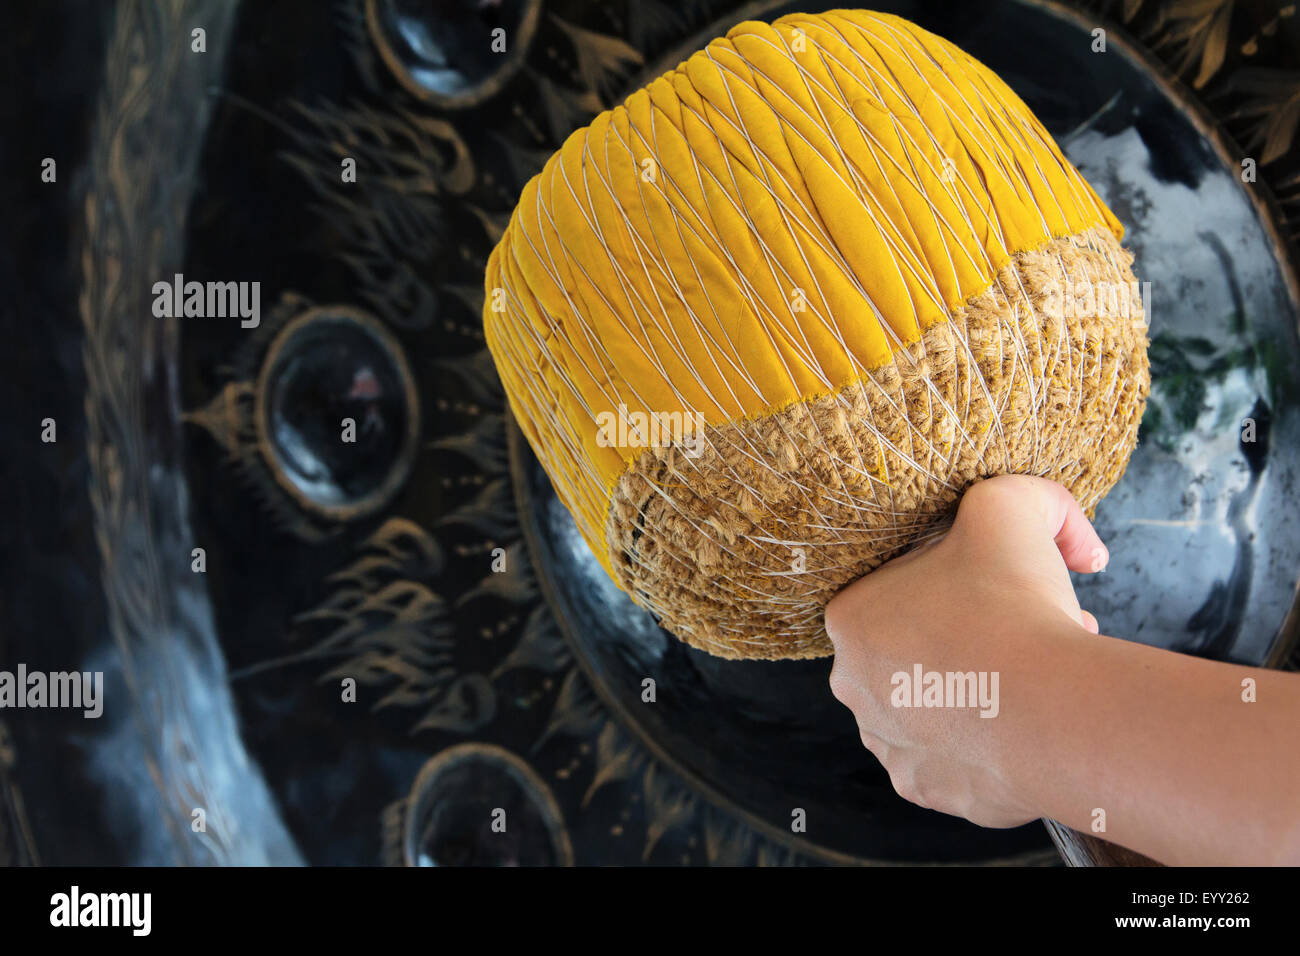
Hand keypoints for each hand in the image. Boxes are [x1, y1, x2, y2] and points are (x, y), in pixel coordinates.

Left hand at [824, 474, 1106, 827]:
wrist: (1047, 716)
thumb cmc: (1014, 607)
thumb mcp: (1008, 504)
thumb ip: (1021, 493)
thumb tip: (1073, 541)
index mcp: (850, 617)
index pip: (901, 586)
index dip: (962, 580)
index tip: (1005, 587)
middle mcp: (852, 684)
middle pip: (920, 646)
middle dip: (975, 633)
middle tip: (1032, 628)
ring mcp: (886, 742)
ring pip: (936, 702)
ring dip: (979, 685)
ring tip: (1038, 675)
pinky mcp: (924, 787)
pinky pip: (954, 755)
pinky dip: (987, 740)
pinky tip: (1024, 724)